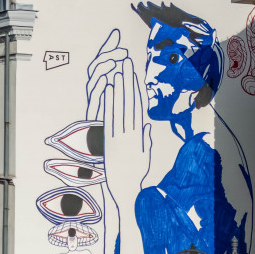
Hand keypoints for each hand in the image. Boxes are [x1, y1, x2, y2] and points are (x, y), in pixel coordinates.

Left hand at [91, 55, 149, 203]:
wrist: (126, 191)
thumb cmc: (136, 175)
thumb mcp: (145, 156)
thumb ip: (145, 139)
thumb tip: (146, 125)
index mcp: (139, 135)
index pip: (138, 107)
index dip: (136, 89)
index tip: (135, 74)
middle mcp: (130, 132)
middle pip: (130, 102)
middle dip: (128, 81)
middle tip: (127, 62)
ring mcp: (119, 136)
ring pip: (120, 107)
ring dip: (119, 87)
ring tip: (118, 70)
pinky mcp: (108, 142)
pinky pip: (109, 118)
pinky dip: (109, 103)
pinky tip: (108, 89)